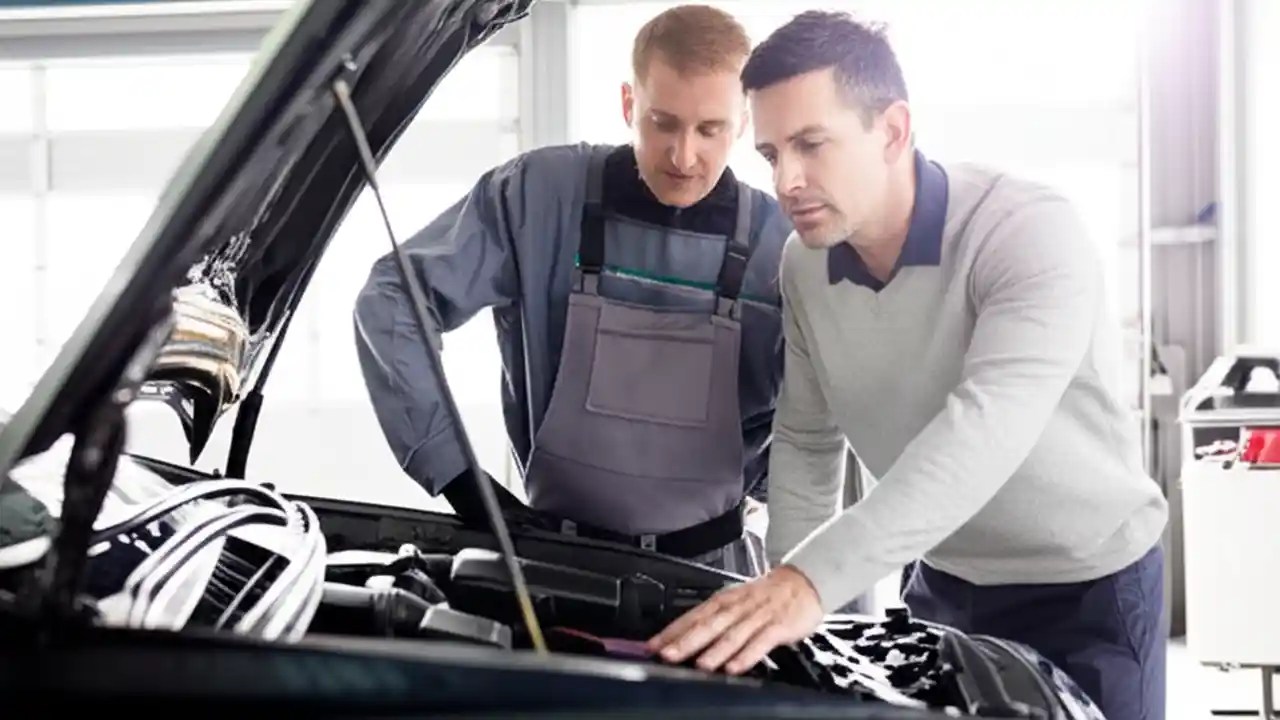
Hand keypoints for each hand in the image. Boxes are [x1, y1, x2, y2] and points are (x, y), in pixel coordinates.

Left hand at [645, 564, 823, 674]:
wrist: (803, 582)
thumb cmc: (765, 595)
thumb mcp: (735, 601)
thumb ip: (712, 619)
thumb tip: (681, 637)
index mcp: (724, 600)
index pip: (693, 615)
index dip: (672, 631)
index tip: (651, 645)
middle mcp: (737, 607)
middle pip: (708, 624)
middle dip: (686, 641)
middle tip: (667, 655)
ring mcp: (758, 616)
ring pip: (733, 634)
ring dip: (714, 651)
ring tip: (699, 665)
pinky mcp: (778, 626)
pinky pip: (761, 641)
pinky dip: (746, 655)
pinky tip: (734, 667)